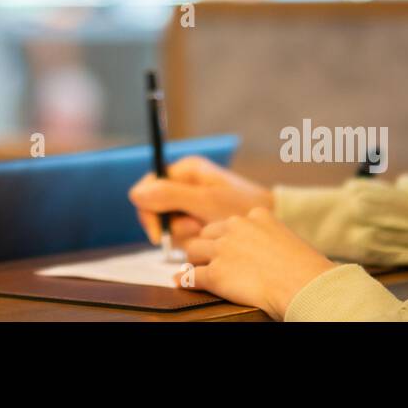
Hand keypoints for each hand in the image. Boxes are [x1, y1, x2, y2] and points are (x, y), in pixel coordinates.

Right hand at [128, 154, 272, 246]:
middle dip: (174, 225)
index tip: (157, 235)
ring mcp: (192, 201)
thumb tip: (134, 193)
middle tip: (196, 228)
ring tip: (208, 229)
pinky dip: (195, 238)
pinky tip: (210, 235)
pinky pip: (184, 232)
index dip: (149, 212)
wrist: (272, 223)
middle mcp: (185, 183)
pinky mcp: (199, 217)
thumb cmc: (242, 208)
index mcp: (185, 169)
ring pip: (170, 224)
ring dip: (187, 233)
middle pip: (157, 208)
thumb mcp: (205, 202)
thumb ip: (170, 196)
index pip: (148, 187)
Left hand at [177, 207, 336, 318]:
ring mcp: (223, 250)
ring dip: (196, 261)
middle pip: (207, 233)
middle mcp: (235, 227)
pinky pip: (191, 275)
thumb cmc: (305, 268)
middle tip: (209, 259)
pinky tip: (181, 282)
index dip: (226, 236)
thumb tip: (260, 251)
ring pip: (194, 251)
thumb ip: (266, 236)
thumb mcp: (286, 238)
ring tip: (197, 270)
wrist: (305, 285)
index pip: (230, 222)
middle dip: (207, 246)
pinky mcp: (215, 273)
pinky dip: (185, 280)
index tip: (226, 246)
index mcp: (255, 215)